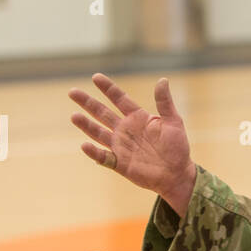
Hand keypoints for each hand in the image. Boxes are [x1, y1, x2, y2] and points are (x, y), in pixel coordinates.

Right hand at [68, 74, 196, 211]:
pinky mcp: (120, 163)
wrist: (178, 174)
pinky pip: (104, 157)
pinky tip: (85, 145)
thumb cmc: (178, 147)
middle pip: (102, 113)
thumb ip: (165, 102)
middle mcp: (125, 130)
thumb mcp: (174, 122)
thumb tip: (162, 80)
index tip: (95, 77)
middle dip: (87, 103)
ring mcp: (121, 146)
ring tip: (74, 116)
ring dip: (86, 125)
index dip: (108, 88)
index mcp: (137, 117)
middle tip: (72, 92)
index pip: (119, 99)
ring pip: (98, 133)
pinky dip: (94, 152)